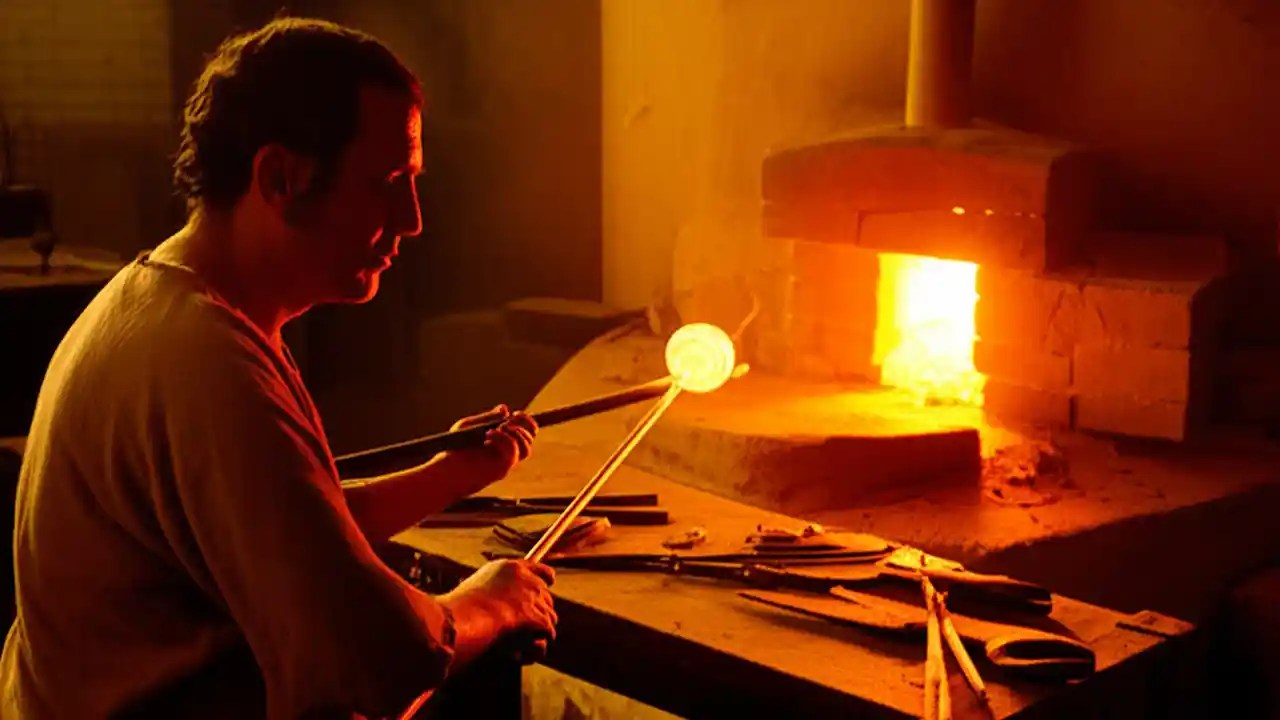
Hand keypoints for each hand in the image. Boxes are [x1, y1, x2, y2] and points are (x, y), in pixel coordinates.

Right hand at [440, 559, 557, 642]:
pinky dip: (536, 646)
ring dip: (538, 632)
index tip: (549, 583)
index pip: (540, 570)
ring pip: (550, 618)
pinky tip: (522, 652)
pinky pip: (547, 634)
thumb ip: (495, 589)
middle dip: (540, 613)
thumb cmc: (461, 608)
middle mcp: (527, 580)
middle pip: (548, 598)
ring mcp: (534, 599)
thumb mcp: (478, 586)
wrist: (462, 618)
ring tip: (522, 644)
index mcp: (512, 568)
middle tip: (527, 629)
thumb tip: (503, 604)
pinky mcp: (537, 618)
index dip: (545, 578)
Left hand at [445, 404, 537, 483]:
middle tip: (508, 421)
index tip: (515, 413)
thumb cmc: (455, 449)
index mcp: (503, 442)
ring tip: (497, 429)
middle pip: (531, 438)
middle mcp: (508, 454)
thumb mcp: (471, 426)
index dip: (526, 421)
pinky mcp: (502, 469)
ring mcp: (506, 463)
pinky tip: (488, 436)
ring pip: (526, 448)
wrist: (446, 469)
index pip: (526, 431)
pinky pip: (513, 453)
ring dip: (516, 434)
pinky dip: (504, 440)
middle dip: (524, 424)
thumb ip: (488, 418)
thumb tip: (505, 408)